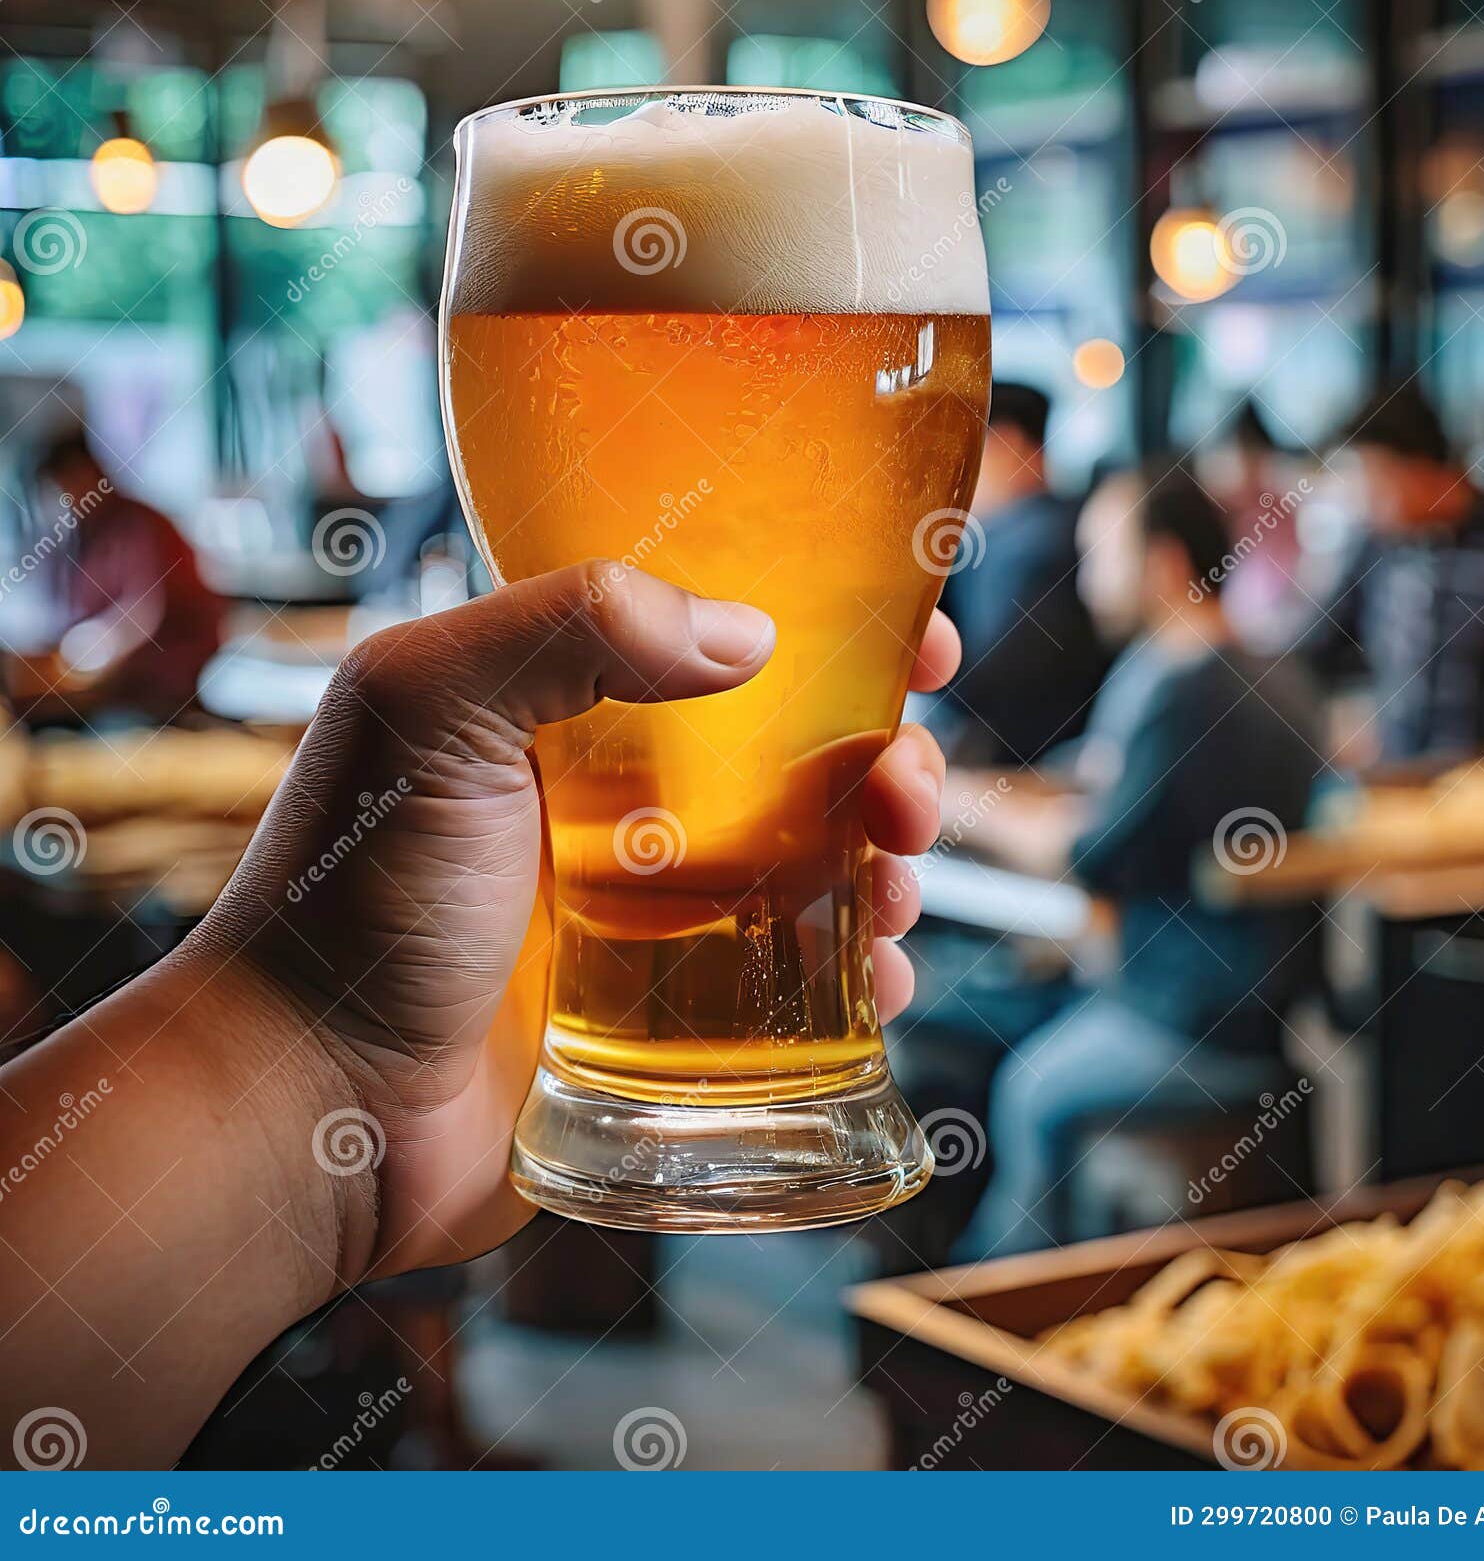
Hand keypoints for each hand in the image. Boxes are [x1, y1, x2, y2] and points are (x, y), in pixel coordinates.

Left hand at [198, 562, 959, 1278]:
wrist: (313, 1110)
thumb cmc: (352, 901)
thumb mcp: (429, 710)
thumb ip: (566, 625)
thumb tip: (747, 636)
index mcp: (568, 709)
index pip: (726, 637)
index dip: (838, 629)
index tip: (918, 638)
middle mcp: (622, 800)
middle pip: (803, 754)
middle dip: (889, 761)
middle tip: (908, 796)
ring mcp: (653, 913)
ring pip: (821, 865)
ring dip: (892, 866)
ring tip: (894, 893)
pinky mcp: (673, 1019)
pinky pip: (799, 983)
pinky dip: (860, 976)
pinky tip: (878, 983)